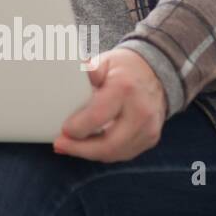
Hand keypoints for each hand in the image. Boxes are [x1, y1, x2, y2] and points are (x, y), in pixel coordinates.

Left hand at [52, 48, 166, 161]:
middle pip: (108, 144)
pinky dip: (104, 153)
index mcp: (124, 88)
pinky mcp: (150, 138)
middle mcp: (140, 111)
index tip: (63, 129)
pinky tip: (88, 148)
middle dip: (80, 149)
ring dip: (89, 154)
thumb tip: (64, 74)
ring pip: (115, 153)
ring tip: (69, 147)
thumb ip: (85, 71)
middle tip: (60, 145)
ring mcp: (148, 128)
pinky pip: (124, 153)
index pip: (98, 116)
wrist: (156, 74)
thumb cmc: (124, 68)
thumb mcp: (103, 62)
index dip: (78, 128)